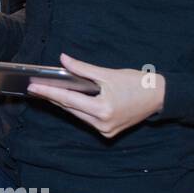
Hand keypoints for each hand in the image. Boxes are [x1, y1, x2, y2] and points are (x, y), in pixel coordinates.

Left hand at [26, 53, 165, 138]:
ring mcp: (106, 131)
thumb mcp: (108, 73)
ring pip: (78, 115)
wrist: (161, 97)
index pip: (69, 100)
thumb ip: (82, 69)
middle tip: (36, 87)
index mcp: (103, 110)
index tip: (33, 87)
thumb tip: (63, 60)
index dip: (49, 92)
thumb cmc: (137, 83)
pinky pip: (87, 119)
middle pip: (71, 109)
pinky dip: (79, 109)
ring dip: (65, 103)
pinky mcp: (109, 132)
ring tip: (48, 91)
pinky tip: (68, 100)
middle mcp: (103, 124)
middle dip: (54, 97)